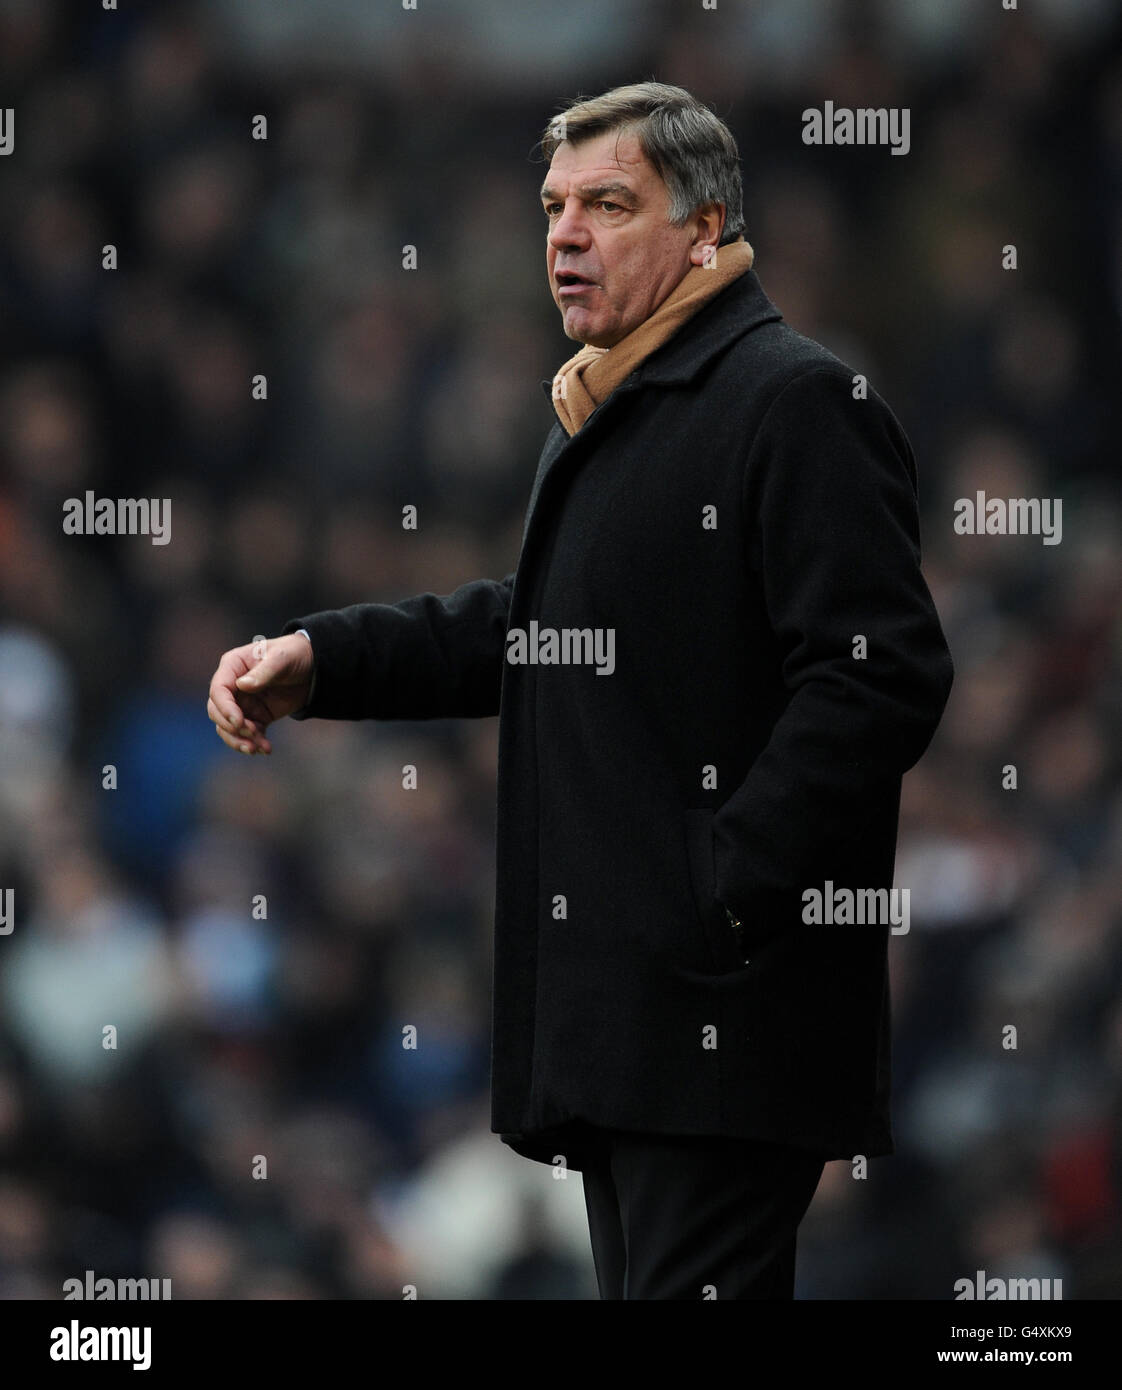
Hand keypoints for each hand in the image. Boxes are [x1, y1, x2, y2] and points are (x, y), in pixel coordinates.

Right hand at [207, 633, 313, 754]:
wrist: (313, 668)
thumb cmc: (294, 655)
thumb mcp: (282, 658)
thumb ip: (264, 671)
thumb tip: (242, 685)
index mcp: (233, 666)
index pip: (218, 690)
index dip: (225, 708)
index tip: (238, 722)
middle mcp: (233, 686)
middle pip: (217, 712)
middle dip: (231, 727)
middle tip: (253, 733)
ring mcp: (243, 703)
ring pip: (228, 727)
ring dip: (239, 740)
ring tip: (256, 748)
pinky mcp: (256, 716)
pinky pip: (248, 734)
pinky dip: (254, 743)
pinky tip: (266, 749)